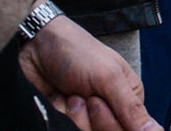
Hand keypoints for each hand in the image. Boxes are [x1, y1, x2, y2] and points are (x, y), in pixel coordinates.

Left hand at [18, 5, 160, 130]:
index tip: (99, 101)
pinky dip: (62, 112)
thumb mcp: (108, 78)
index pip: (132, 128)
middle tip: (88, 95)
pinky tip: (60, 96)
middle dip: (93, 117)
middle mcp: (113, 107)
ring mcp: (90, 112)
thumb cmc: (78, 53)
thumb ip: (131, 108)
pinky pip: (70, 127)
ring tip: (72, 92)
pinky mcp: (71, 115)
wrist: (38, 47)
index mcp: (130, 97)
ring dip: (75, 114)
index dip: (112, 122)